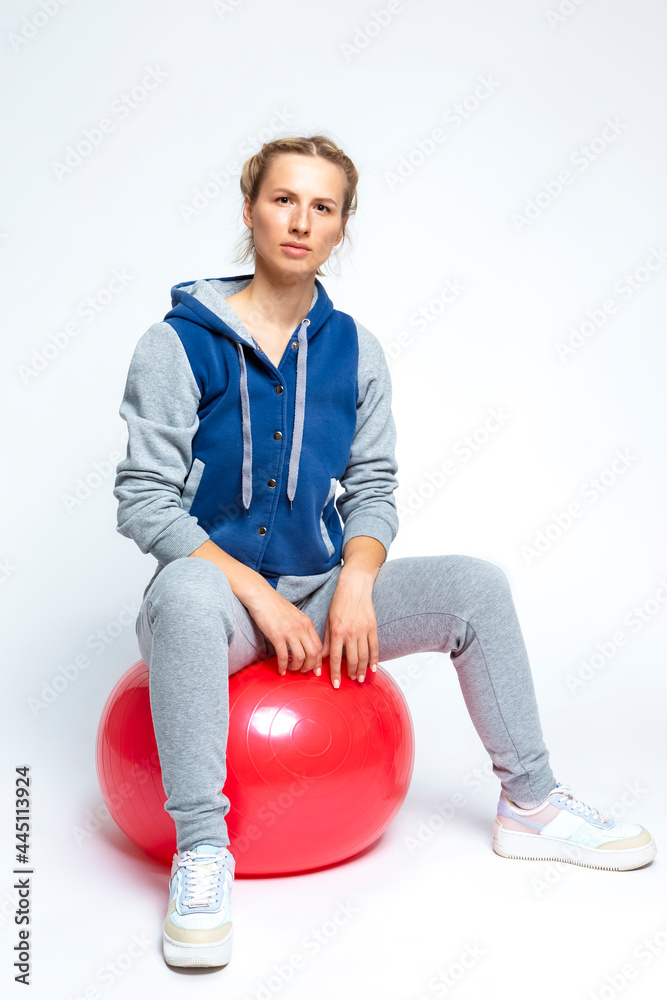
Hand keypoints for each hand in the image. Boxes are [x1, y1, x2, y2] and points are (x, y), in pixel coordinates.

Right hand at [244, 586, 322, 676]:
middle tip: (303, 672)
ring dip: (297, 667)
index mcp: (307, 623)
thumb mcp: (296, 616)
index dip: (318, 660)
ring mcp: (290, 631)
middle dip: (310, 666)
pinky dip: (283, 666)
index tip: (315, 669)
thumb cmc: (276, 607)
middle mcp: (301, 628)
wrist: (261, 596)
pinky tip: (281, 669)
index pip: (319, 646)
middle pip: (313, 653)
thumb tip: (304, 644)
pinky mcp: (277, 635)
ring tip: (291, 669)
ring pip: (300, 657)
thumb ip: (302, 628)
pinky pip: (283, 656)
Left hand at [321, 568, 378, 688]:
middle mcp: (350, 633)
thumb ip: (326, 640)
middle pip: (352, 660)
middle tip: (350, 680)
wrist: (354, 587)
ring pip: (364, 656)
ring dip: (362, 670)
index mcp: (337, 632)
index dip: (335, 673)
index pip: (335, 658)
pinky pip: (374, 647)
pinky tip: (373, 668)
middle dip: (350, 673)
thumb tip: (322, 657)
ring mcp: (363, 631)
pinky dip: (375, 659)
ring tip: (360, 678)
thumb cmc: (339, 602)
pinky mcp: (373, 627)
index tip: (336, 684)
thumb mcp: (329, 621)